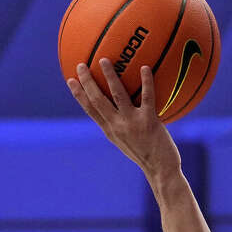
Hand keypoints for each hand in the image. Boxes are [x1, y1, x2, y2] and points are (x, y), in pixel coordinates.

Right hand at [67, 59, 181, 183]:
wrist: (161, 170)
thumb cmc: (146, 154)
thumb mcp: (127, 141)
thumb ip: (120, 125)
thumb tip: (118, 108)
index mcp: (110, 131)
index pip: (90, 110)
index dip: (79, 95)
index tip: (70, 80)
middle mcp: (117, 126)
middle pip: (97, 101)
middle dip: (87, 82)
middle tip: (82, 65)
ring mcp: (132, 124)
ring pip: (117, 96)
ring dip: (110, 77)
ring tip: (104, 60)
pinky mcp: (149, 122)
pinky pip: (147, 97)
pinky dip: (146, 81)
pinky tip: (144, 67)